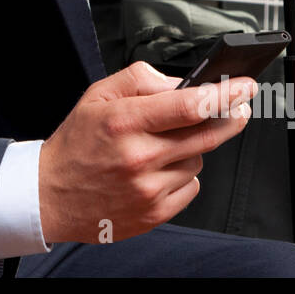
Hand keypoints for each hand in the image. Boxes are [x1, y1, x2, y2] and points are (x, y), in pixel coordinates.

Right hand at [37, 61, 255, 244]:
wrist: (50, 195)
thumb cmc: (76, 145)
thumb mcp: (97, 96)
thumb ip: (140, 80)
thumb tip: (179, 84)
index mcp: (124, 123)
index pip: (188, 106)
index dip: (224, 94)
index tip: (244, 86)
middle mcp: (138, 157)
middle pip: (206, 135)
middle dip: (230, 118)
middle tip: (238, 108)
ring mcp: (148, 189)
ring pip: (199, 161)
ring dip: (191, 150)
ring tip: (161, 148)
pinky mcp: (154, 213)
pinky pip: (191, 187)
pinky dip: (182, 176)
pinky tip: (158, 171)